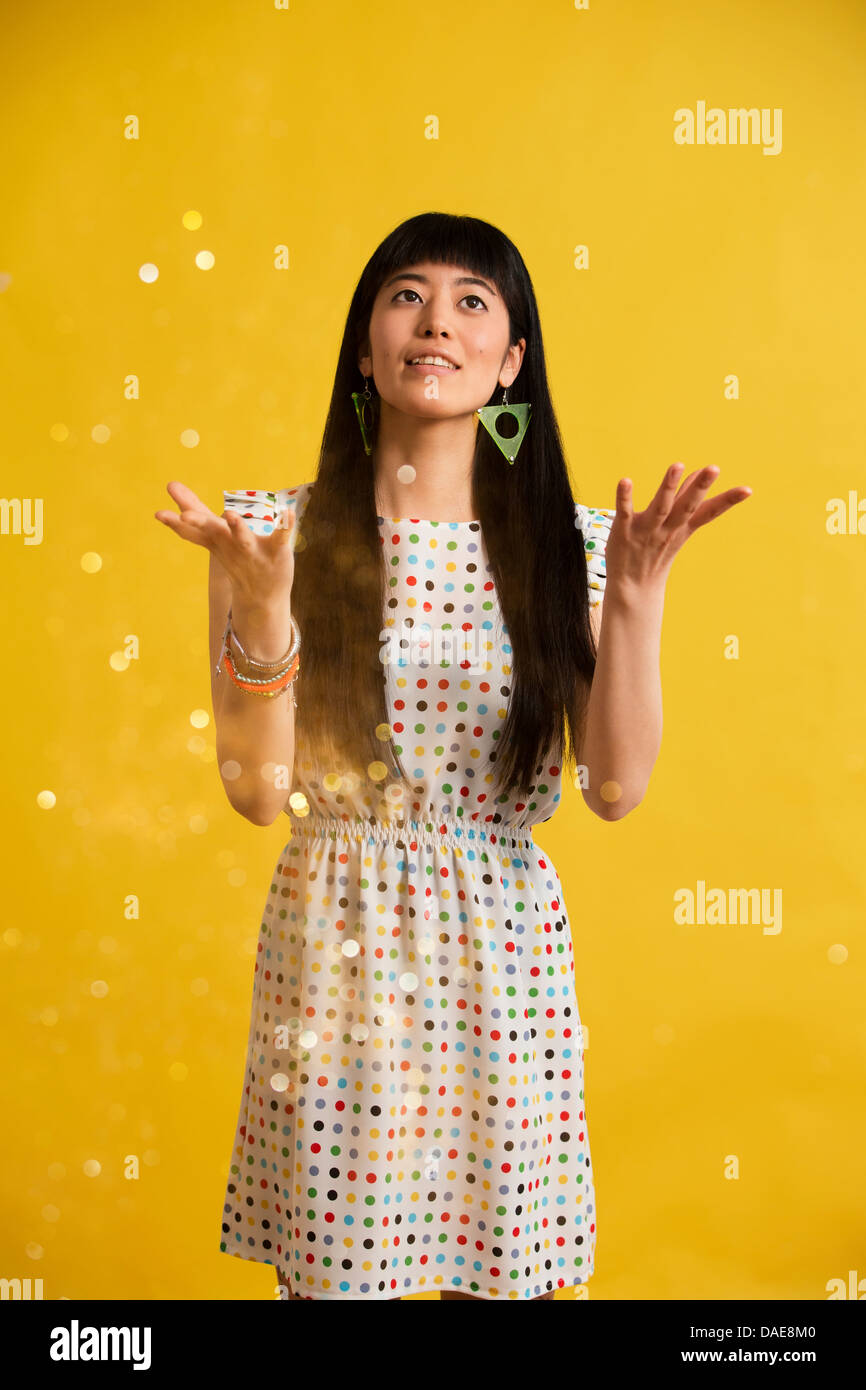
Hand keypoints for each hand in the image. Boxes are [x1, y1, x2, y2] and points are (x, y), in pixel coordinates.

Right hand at [154, 480, 295, 605]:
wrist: (262, 598)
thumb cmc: (236, 558)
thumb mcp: (213, 536)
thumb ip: (194, 510)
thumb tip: (170, 484)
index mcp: (216, 540)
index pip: (193, 530)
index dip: (175, 522)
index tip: (158, 514)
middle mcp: (231, 545)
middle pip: (212, 532)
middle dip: (197, 523)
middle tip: (182, 517)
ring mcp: (253, 551)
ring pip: (243, 538)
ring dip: (236, 527)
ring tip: (229, 514)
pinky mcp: (276, 553)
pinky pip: (281, 538)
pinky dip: (284, 525)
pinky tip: (287, 511)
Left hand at [604, 463, 751, 596]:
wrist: (633, 587)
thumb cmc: (656, 551)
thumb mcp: (676, 526)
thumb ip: (685, 497)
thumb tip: (698, 472)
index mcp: (683, 526)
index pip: (709, 512)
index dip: (728, 501)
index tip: (748, 490)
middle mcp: (668, 528)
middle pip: (687, 507)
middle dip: (700, 488)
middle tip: (715, 468)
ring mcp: (646, 531)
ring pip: (660, 507)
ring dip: (668, 486)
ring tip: (678, 465)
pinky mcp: (623, 532)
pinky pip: (623, 513)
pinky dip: (624, 498)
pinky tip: (625, 481)